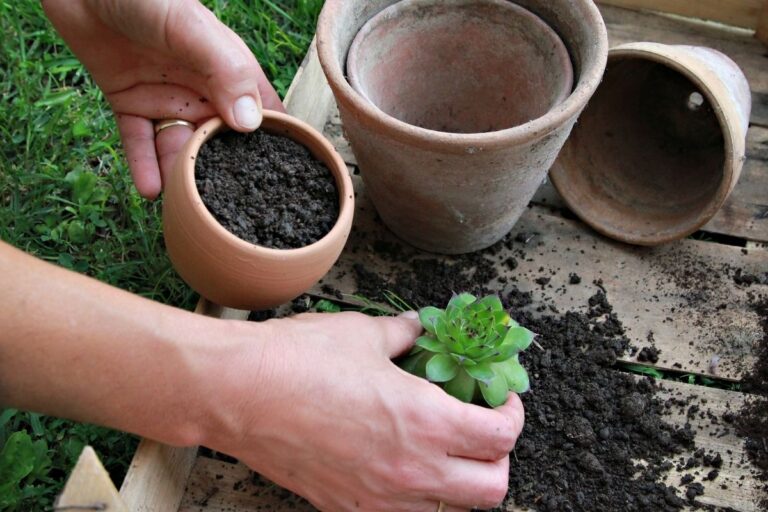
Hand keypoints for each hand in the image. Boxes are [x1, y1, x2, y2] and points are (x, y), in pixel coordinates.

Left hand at [43, 0, 283, 198]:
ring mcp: (166, 97)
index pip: (263, 112)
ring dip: (181, 174)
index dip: (277, 143)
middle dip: (226, 171)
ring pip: (180, 146)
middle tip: (229, 207)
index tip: (288, 180)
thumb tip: (251, 124)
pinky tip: (151, 191)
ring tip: (186, 203)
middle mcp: (202, 88)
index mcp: (228, 70)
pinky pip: (140, 141)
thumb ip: (226, 72)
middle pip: (221, 140)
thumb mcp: (192, 30)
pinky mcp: (130, 102)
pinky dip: (143, 166)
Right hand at [204, 312, 524, 511]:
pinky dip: (417, 497)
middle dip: (499, 459)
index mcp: (426, 422)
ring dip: (460, 483)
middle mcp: (411, 470)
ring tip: (444, 449)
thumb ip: (403, 336)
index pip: (501, 436)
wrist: (237, 394)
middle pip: (492, 490)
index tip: (501, 398)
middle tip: (481, 429)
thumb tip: (417, 331)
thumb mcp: (363, 334)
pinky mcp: (348, 508)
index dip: (512, 414)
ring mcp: (379, 498)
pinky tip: (400, 465)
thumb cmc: (299, 361)